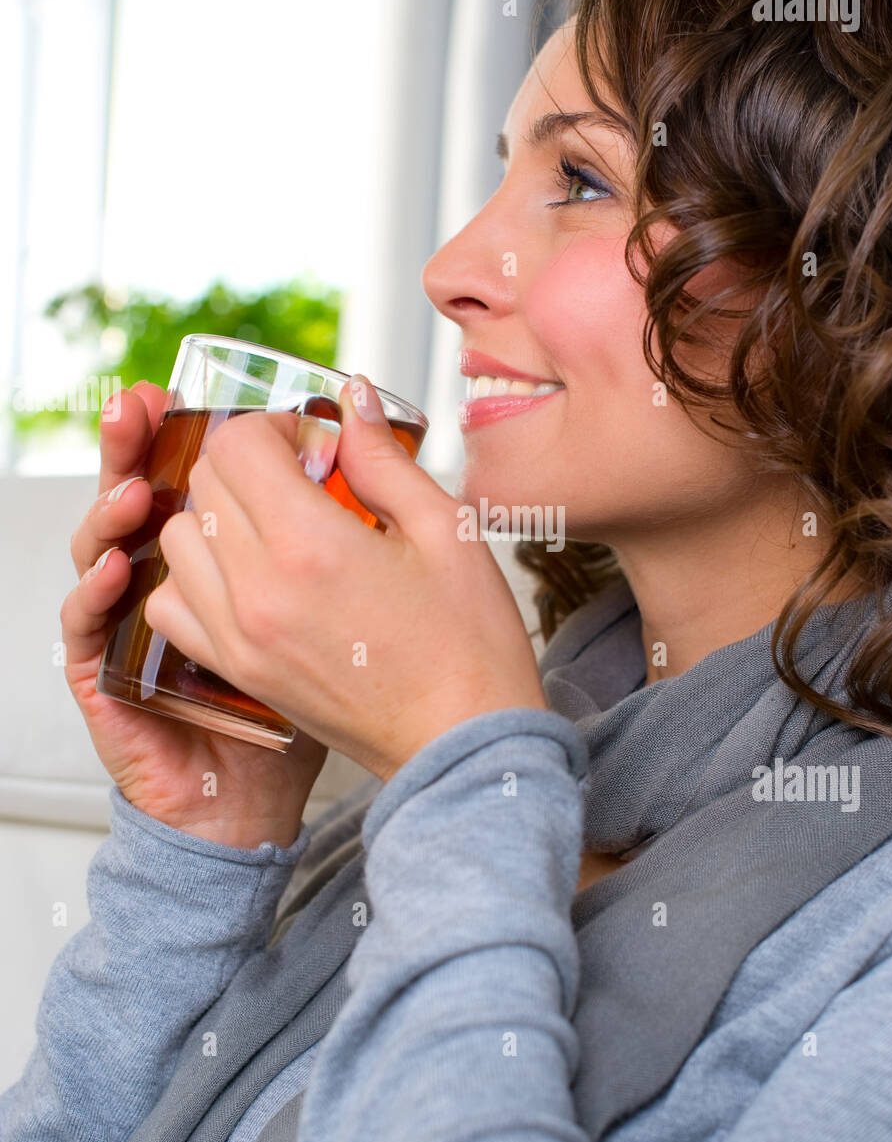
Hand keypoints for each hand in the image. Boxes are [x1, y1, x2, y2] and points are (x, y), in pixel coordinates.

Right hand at [62, 381, 326, 848]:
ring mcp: (142, 628)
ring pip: (104, 549)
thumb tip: (357, 403)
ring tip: (134, 483)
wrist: (301, 796)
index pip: (197, 475)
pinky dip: (94, 593)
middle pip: (141, 497)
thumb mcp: (370, 579)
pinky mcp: (115, 678)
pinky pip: (88, 627)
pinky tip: (118, 567)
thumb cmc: (342, 693)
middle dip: (134, 448)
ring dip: (109, 509)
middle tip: (137, 404)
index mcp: (239, 554)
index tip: (195, 398)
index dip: (190, 434)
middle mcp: (183, 584)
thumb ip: (368, 494)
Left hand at [144, 375, 547, 781]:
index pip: (239, 445)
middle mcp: (258, 590)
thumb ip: (385, 460)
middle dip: (248, 464)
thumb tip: (354, 399)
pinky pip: (174, 606)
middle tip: (302, 478)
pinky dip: (196, 577)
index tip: (314, 443)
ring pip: (179, 540)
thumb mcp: (447, 531)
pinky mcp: (239, 670)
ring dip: (217, 516)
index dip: (275, 427)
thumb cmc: (469, 641)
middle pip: (205, 485)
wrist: (462, 742)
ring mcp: (239, 636)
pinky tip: (248, 577)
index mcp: (312, 545)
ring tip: (275, 527)